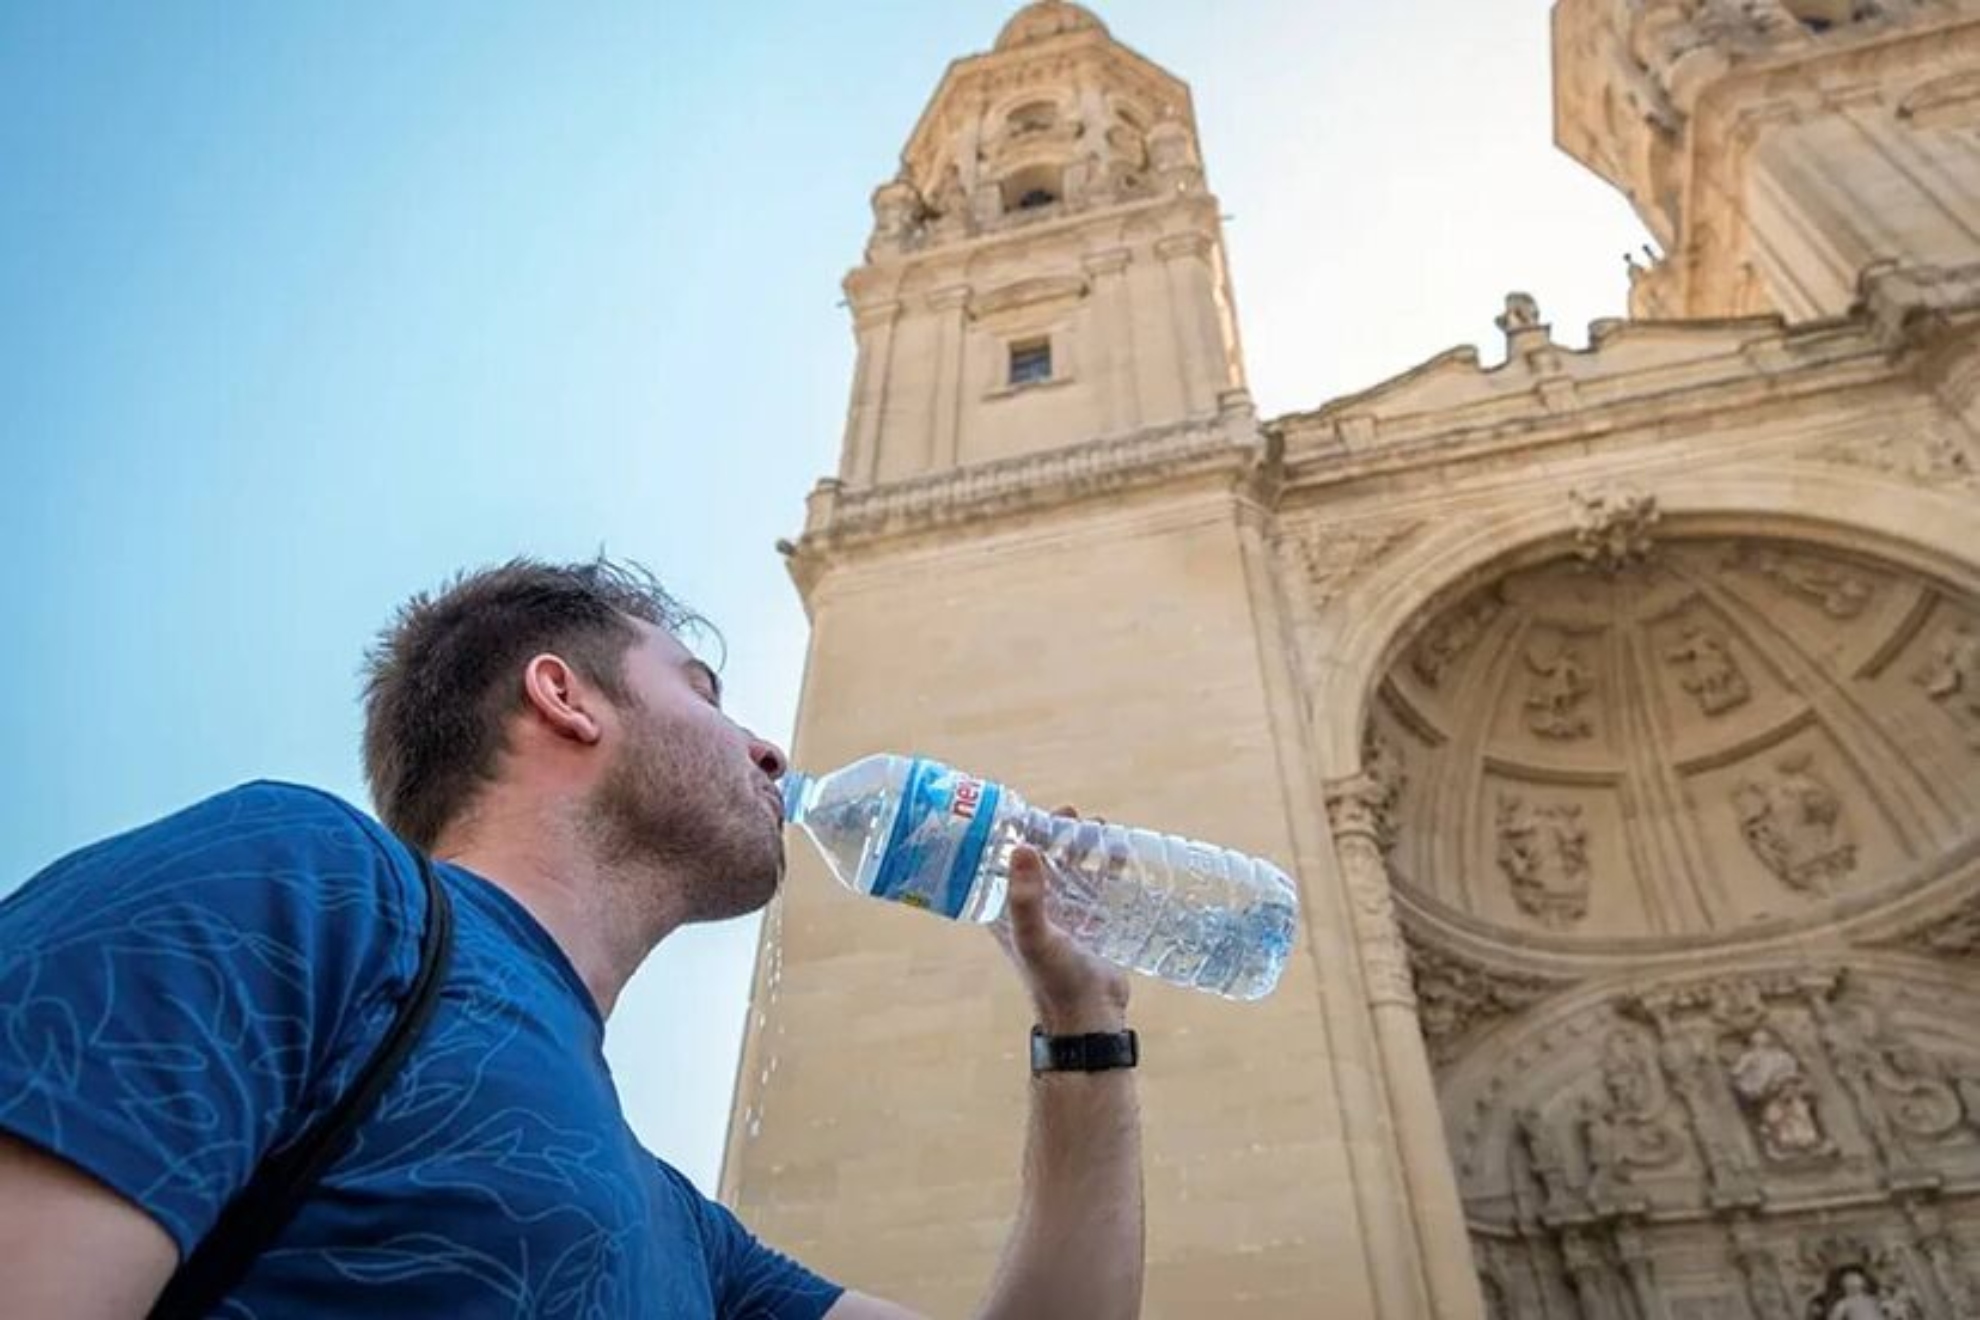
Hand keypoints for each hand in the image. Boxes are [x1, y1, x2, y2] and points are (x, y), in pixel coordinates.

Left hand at [993, 808, 1130, 1035]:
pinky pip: (1097, 887)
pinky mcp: (1091, 925)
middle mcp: (1033, 911)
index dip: (1018, 836)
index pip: (1008, 865)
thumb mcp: (1035, 937)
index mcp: (1009, 913)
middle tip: (1072, 815)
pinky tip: (1121, 853)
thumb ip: (1026, 897)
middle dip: (1056, 835)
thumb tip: (1024, 847)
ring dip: (1083, 848)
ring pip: (1072, 871)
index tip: (1033, 812)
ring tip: (1099, 827)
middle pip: (1043, 862)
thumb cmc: (1055, 981)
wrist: (1090, 1018)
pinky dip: (1107, 868)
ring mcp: (1064, 917)